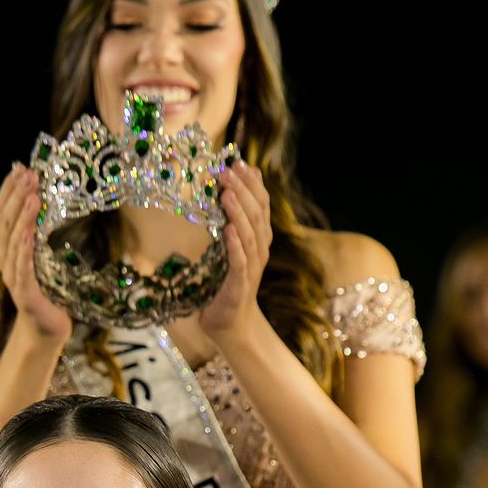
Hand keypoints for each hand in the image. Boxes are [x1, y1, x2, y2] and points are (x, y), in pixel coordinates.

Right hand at [0, 165, 71, 344]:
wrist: (46, 326)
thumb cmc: (48, 288)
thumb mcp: (43, 254)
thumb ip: (39, 230)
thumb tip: (46, 197)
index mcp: (6, 247)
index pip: (1, 212)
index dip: (9, 189)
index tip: (21, 168)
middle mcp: (4, 259)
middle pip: (5, 222)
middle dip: (17, 196)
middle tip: (29, 176)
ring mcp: (12, 276)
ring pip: (13, 241)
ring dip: (22, 217)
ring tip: (33, 197)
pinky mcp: (23, 292)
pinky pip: (22, 267)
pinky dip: (24, 250)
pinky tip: (29, 234)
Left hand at [198, 160, 271, 344]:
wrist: (232, 324)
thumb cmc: (227, 285)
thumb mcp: (231, 250)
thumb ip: (234, 223)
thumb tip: (231, 191)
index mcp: (259, 240)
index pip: (260, 205)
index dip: (252, 184)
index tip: (238, 163)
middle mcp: (259, 251)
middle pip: (257, 215)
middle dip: (243, 191)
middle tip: (228, 171)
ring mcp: (252, 268)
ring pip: (250, 235)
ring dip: (239, 212)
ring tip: (227, 193)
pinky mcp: (239, 285)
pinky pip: (240, 262)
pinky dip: (236, 246)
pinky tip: (229, 230)